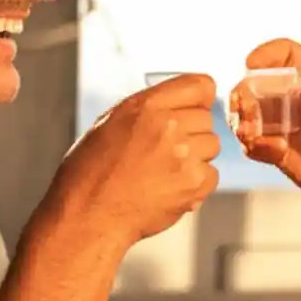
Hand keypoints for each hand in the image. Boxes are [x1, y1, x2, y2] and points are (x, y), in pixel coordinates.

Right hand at [45, 73, 219, 243]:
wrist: (89, 215)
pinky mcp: (193, 184)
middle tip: (167, 150)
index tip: (193, 109)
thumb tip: (177, 104)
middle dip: (192, 132)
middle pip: (207, 119)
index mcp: (147, 106)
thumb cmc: (92, 172)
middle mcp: (169, 127)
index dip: (199, 99)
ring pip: (212, 146)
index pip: (201, 86)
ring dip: (195, 157)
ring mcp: (184, 156)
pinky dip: (196, 183)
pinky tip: (170, 187)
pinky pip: (212, 175)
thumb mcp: (111, 122)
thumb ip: (149, 109)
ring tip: (165, 170)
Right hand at [229, 38, 300, 208]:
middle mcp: (294, 96)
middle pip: (258, 82)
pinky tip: (266, 151)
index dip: (266, 54)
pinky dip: (251, 145)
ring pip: (249, 112)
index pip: (286, 54)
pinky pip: (253, 143)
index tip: (250, 65)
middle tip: (247, 110)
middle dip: (246, 92)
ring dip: (242, 120)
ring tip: (250, 134)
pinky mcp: (277, 149)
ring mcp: (283, 122)